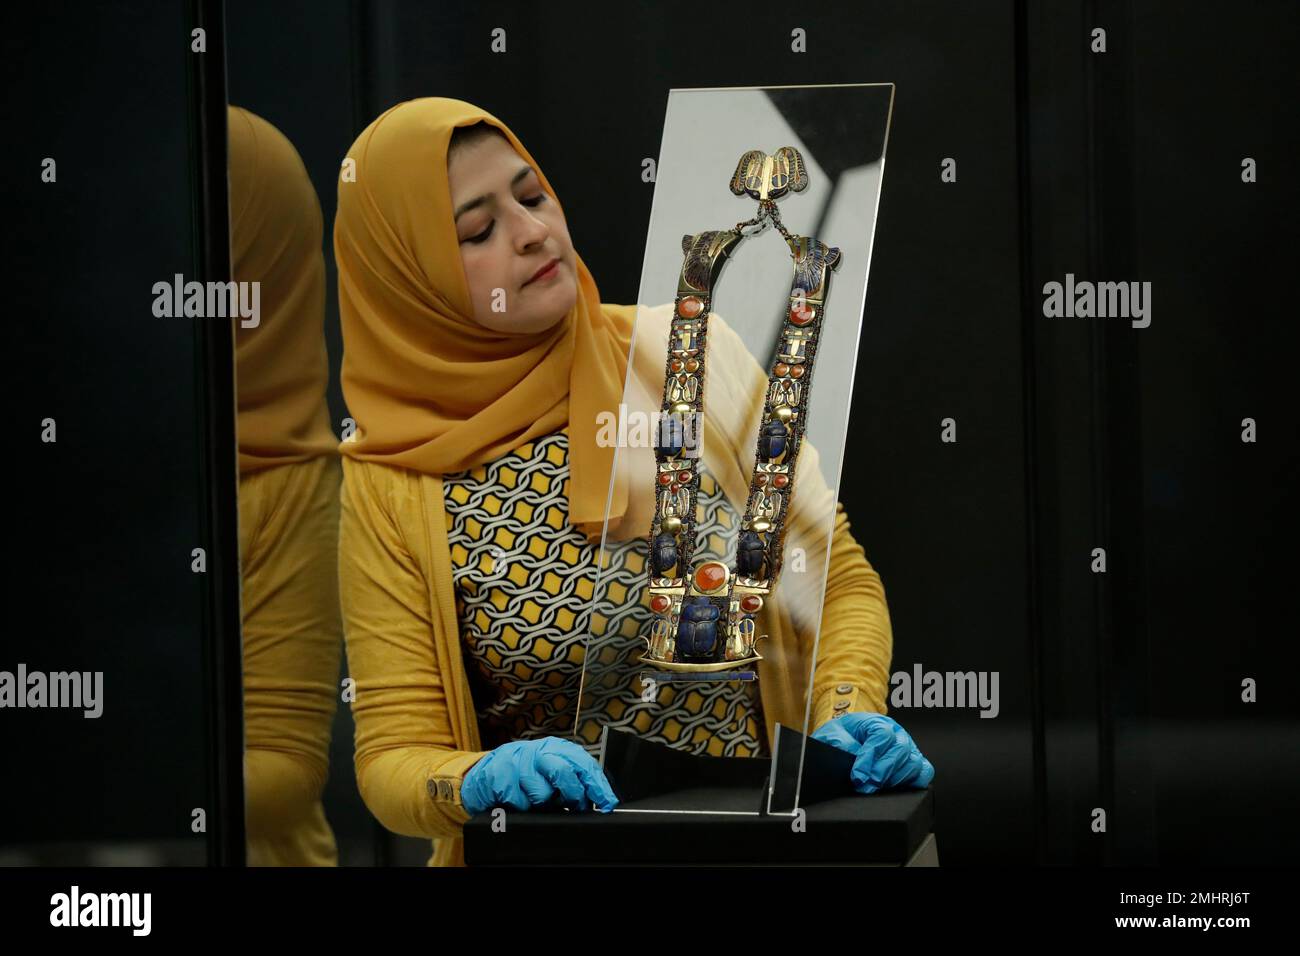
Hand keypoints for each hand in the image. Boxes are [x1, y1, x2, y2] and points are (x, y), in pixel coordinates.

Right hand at [460, 737, 619, 815]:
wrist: (485, 774)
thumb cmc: (524, 774)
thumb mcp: (549, 769)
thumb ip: (572, 778)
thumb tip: (597, 799)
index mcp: (556, 747)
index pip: (583, 763)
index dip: (598, 785)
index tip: (608, 802)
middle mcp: (538, 750)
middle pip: (564, 772)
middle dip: (572, 795)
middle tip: (573, 805)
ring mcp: (517, 762)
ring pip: (541, 793)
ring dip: (542, 803)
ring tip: (535, 799)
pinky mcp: (499, 777)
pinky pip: (519, 803)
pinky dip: (521, 807)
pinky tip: (516, 799)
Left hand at [811, 713, 933, 793]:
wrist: (846, 739)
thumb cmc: (842, 736)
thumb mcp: (832, 735)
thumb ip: (840, 744)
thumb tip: (852, 760)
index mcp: (877, 721)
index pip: (881, 735)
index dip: (869, 758)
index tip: (858, 776)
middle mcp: (897, 733)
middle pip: (900, 749)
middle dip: (882, 772)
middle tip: (866, 787)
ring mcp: (908, 748)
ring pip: (914, 762)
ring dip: (896, 779)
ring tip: (877, 788)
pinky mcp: (913, 763)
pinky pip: (924, 773)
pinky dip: (913, 782)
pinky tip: (895, 788)